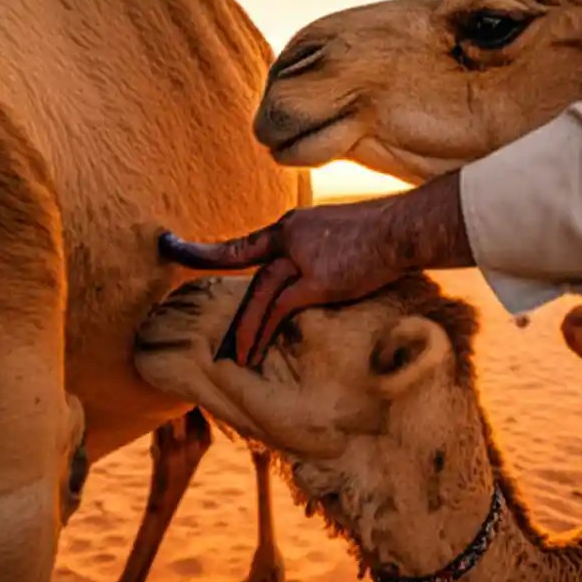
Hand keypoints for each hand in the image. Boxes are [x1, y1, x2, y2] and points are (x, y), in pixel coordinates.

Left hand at [158, 173, 474, 366]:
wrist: (408, 228)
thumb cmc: (386, 235)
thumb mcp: (344, 235)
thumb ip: (321, 254)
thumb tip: (319, 277)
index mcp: (294, 225)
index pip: (246, 244)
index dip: (209, 250)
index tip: (173, 247)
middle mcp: (290, 236)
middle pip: (246, 267)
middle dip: (217, 282)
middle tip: (191, 296)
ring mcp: (302, 256)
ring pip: (260, 293)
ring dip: (245, 326)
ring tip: (233, 356)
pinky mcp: (317, 279)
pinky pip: (279, 309)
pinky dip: (263, 330)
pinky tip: (252, 352)